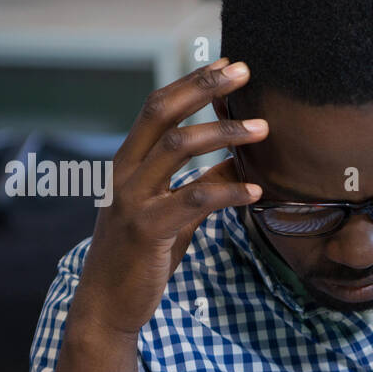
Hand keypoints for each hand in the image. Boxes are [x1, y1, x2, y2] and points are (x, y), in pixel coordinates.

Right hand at [72, 58, 268, 339]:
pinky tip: (257, 192)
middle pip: (161, 112)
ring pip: (176, 148)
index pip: (158, 108)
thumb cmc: (143, 256)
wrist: (108, 306)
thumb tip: (239, 162)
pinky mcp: (147, 229)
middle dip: (203, 88)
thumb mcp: (175, 214)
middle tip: (243, 72)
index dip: (192, 83)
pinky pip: (193, 199)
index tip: (227, 65)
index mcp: (128, 163)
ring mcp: (132, 199)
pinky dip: (229, 191)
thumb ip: (202, 184)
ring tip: (264, 128)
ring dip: (224, 134)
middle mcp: (125, 173)